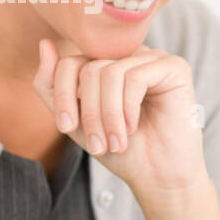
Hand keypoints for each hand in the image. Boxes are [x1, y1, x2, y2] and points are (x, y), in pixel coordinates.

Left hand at [32, 38, 209, 208]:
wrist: (157, 176)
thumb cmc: (119, 149)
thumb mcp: (75, 120)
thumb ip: (52, 85)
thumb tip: (45, 43)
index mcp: (106, 64)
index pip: (70, 63)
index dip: (62, 95)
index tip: (66, 127)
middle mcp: (129, 55)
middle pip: (89, 69)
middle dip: (88, 112)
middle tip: (97, 144)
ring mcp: (152, 58)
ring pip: (110, 73)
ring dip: (108, 115)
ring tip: (117, 142)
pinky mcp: (174, 67)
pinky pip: (136, 77)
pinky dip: (128, 108)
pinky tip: (134, 127)